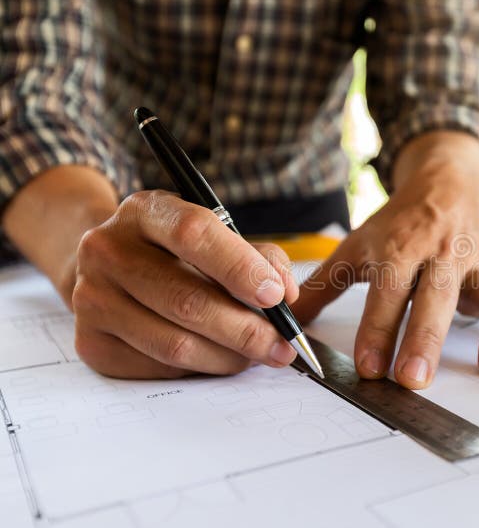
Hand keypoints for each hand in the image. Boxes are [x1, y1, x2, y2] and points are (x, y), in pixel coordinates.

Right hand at [71, 190, 298, 377]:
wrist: (109, 268)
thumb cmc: (176, 252)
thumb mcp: (215, 234)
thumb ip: (259, 256)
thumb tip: (285, 295)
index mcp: (144, 211)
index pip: (193, 234)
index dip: (240, 268)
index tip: (276, 296)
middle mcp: (108, 250)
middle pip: (187, 300)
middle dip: (247, 330)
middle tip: (282, 346)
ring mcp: (92, 298)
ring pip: (175, 344)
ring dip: (228, 357)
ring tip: (258, 355)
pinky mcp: (91, 342)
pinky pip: (159, 367)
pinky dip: (200, 368)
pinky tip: (218, 357)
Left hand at [293, 132, 478, 388]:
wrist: (443, 183)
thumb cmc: (395, 224)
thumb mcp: (355, 247)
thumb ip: (321, 286)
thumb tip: (281, 318)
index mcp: (399, 247)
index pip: (388, 289)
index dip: (377, 327)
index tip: (368, 366)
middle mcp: (439, 253)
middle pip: (435, 296)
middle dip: (426, 337)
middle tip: (414, 379)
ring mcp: (473, 262)